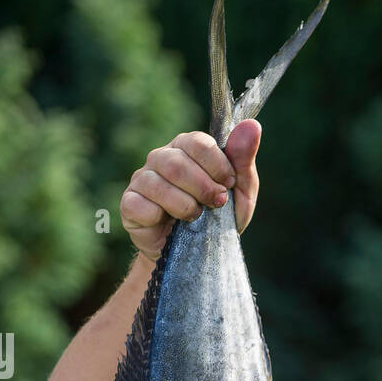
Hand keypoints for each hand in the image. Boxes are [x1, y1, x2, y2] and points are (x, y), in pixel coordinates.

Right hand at [120, 120, 261, 260]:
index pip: (198, 143)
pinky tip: (171, 224)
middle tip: (216, 204)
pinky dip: (161, 217)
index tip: (228, 185)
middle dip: (204, 188)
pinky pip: (140, 205)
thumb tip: (252, 126)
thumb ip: (243, 159)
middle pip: (177, 163)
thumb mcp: (240, 192)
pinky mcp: (129, 204)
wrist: (197, 254)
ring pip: (159, 184)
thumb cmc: (218, 217)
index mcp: (186, 147)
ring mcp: (142, 180)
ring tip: (196, 217)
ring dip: (186, 205)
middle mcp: (160, 158)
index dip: (218, 166)